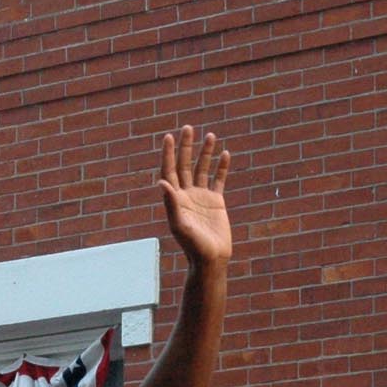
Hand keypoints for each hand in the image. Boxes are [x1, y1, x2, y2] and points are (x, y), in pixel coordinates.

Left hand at [157, 126, 231, 266]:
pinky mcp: (216, 202)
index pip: (169, 171)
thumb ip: (171, 203)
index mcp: (175, 199)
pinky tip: (225, 154)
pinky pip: (219, 180)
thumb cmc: (193, 246)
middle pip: (185, 165)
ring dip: (205, 153)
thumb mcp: (180, 225)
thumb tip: (161, 182)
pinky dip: (222, 167)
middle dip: (186, 147)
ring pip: (203, 169)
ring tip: (210, 135)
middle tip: (188, 127)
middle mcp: (187, 195)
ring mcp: (202, 197)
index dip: (169, 154)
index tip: (169, 137)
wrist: (211, 259)